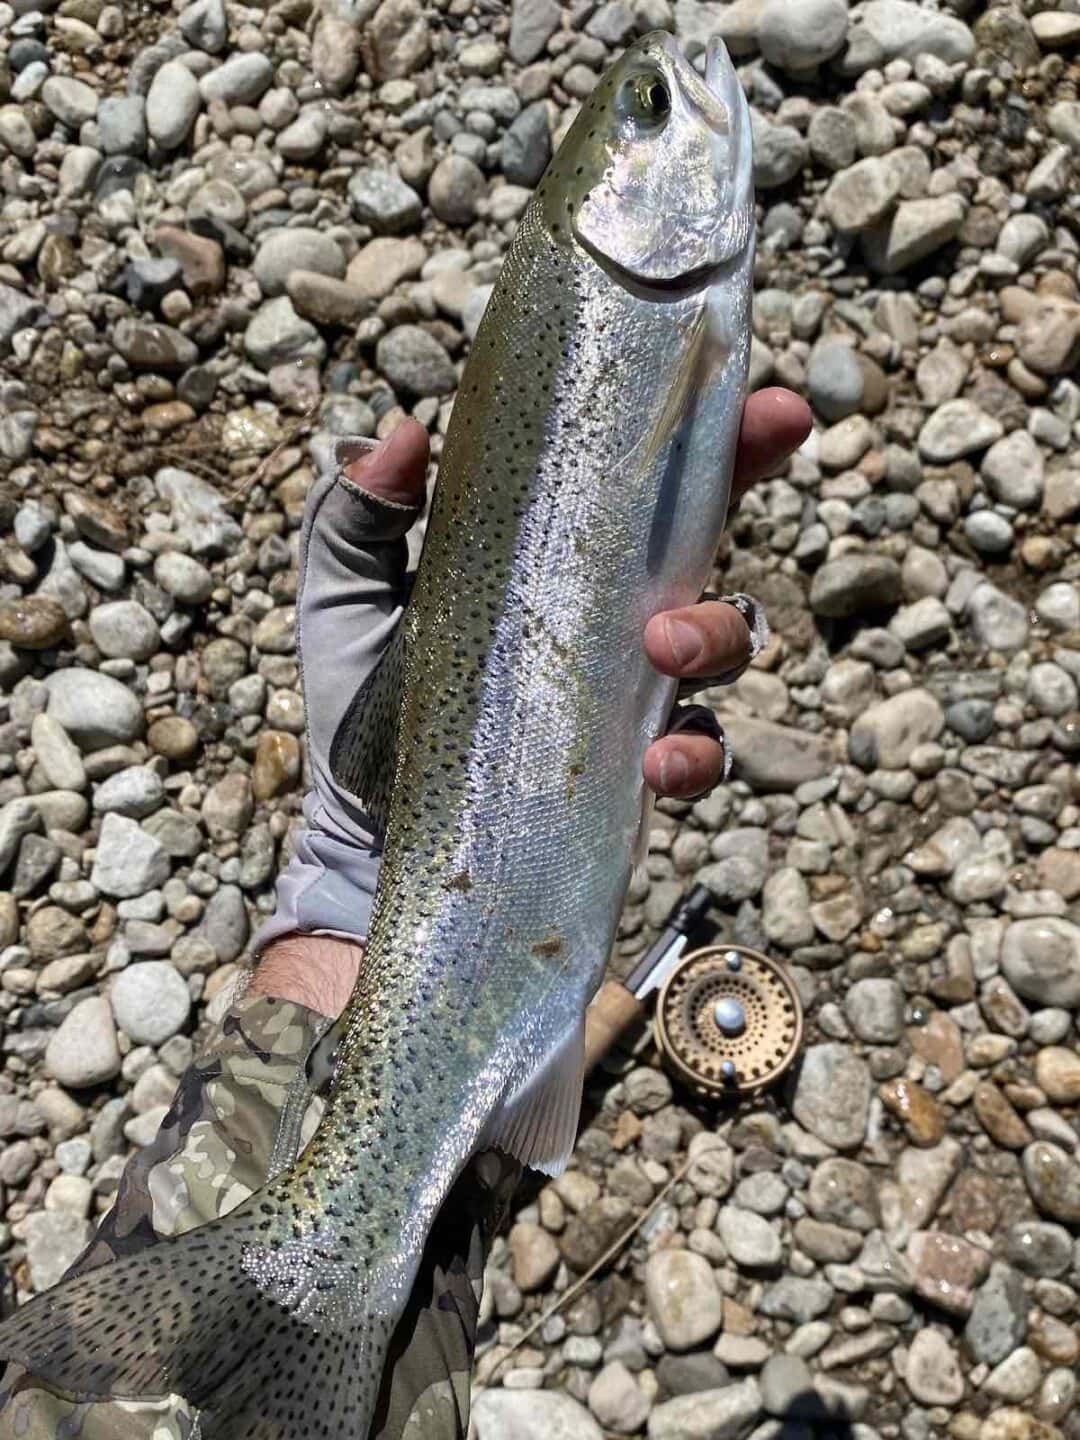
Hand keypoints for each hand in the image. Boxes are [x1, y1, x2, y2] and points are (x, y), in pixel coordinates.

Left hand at [335, 387, 809, 805]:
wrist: (367, 832)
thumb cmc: (363, 710)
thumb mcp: (347, 605)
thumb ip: (360, 523)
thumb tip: (404, 432)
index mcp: (560, 557)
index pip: (640, 477)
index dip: (702, 425)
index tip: (747, 384)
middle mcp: (613, 611)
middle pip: (708, 529)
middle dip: (749, 471)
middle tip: (769, 434)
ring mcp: (633, 691)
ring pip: (727, 639)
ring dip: (717, 630)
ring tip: (665, 643)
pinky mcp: (635, 768)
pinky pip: (702, 751)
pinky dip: (696, 753)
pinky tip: (658, 761)